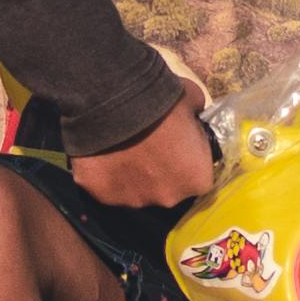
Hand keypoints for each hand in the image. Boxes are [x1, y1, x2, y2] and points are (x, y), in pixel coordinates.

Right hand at [70, 99, 218, 213]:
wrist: (114, 102)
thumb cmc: (161, 103)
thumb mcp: (191, 99)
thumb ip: (196, 114)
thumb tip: (192, 114)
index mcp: (196, 178)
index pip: (197, 176)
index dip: (187, 158)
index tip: (176, 143)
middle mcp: (168, 198)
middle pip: (167, 188)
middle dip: (161, 171)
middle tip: (148, 145)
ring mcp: (134, 200)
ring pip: (137, 190)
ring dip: (133, 174)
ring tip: (122, 148)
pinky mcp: (103, 196)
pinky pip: (108, 187)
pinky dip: (106, 174)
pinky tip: (102, 154)